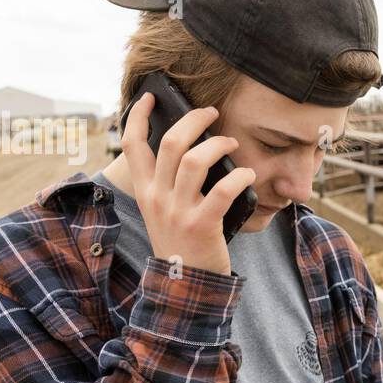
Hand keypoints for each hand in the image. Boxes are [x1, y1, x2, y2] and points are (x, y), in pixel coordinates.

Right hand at [120, 92, 255, 275]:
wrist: (185, 286)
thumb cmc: (181, 242)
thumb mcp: (161, 212)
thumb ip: (166, 184)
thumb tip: (189, 149)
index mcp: (146, 191)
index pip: (132, 145)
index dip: (139, 116)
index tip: (150, 96)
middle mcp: (158, 197)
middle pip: (169, 143)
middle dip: (192, 120)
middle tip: (211, 113)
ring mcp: (178, 211)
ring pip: (194, 160)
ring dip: (217, 144)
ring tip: (231, 143)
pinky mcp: (202, 224)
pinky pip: (222, 190)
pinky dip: (240, 177)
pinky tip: (249, 174)